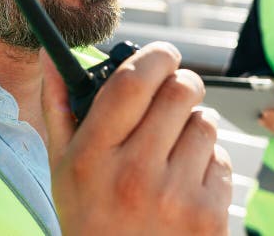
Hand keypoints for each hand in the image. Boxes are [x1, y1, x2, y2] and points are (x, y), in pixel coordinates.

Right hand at [41, 42, 232, 235]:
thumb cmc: (91, 219)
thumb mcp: (62, 168)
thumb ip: (60, 107)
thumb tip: (51, 56)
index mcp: (92, 157)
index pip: (131, 83)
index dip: (154, 57)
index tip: (162, 55)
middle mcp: (134, 174)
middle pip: (179, 91)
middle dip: (181, 83)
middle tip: (174, 91)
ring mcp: (175, 196)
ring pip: (205, 122)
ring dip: (194, 125)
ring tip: (174, 149)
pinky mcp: (208, 215)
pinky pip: (222, 158)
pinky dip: (209, 161)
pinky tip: (186, 180)